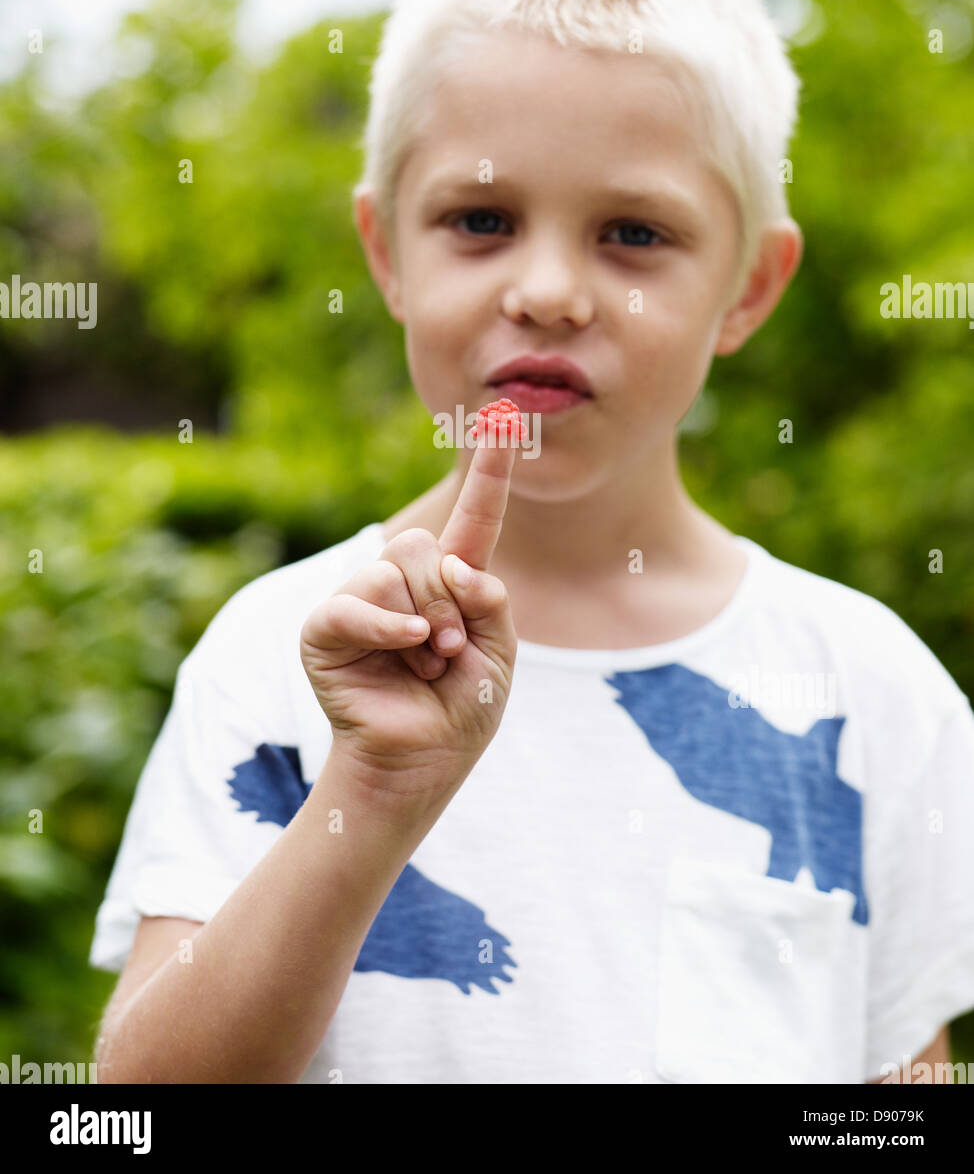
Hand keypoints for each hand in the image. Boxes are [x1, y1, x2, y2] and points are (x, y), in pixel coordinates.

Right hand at [300, 433, 517, 794]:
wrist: (421, 764)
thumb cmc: (460, 710)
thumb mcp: (498, 653)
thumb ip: (491, 602)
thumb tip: (459, 566)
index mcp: (450, 583)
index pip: (472, 518)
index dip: (489, 471)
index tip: (502, 418)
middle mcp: (402, 582)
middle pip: (425, 546)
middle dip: (451, 601)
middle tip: (452, 650)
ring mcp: (360, 601)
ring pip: (394, 571)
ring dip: (427, 622)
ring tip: (427, 663)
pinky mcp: (326, 628)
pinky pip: (354, 603)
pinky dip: (387, 625)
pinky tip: (409, 647)